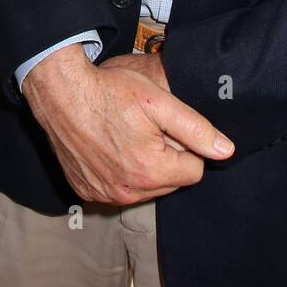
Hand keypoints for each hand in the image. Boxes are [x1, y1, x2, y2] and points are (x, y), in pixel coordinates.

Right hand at [22, 43, 233, 205]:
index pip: (194, 170)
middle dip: (166, 158)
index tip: (166, 127)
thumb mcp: (159, 101)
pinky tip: (108, 146)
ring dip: (143, 167)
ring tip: (126, 135)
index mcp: (151, 171)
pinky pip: (116, 188)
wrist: (61, 93)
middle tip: (146, 128)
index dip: (186, 146)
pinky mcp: (86, 191)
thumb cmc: (109, 92)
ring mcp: (103, 194)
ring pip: (144, 188)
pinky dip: (117, 172)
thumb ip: (196, 128)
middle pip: (170, 182)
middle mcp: (127, 192)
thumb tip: (226, 150)